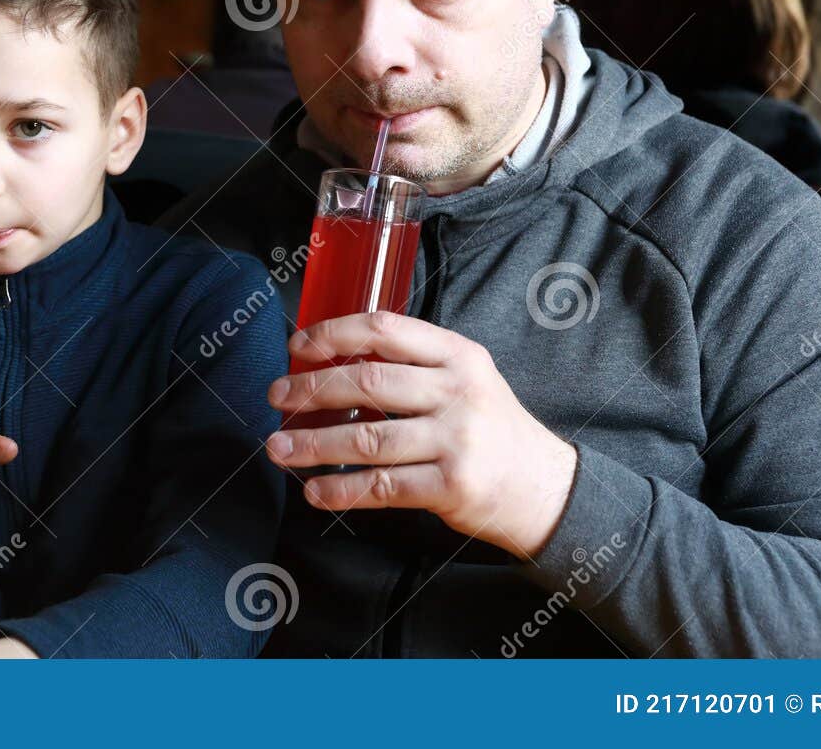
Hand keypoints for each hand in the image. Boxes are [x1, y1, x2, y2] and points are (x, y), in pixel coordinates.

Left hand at [265, 311, 576, 558]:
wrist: (544, 487)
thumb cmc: (490, 428)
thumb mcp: (465, 378)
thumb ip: (414, 365)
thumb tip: (332, 361)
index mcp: (457, 355)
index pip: (384, 330)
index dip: (333, 333)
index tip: (297, 346)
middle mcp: (457, 392)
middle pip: (367, 381)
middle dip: (311, 389)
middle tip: (276, 397)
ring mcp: (456, 440)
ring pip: (367, 438)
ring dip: (313, 445)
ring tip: (279, 448)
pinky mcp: (452, 486)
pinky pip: (382, 486)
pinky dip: (342, 490)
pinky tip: (315, 491)